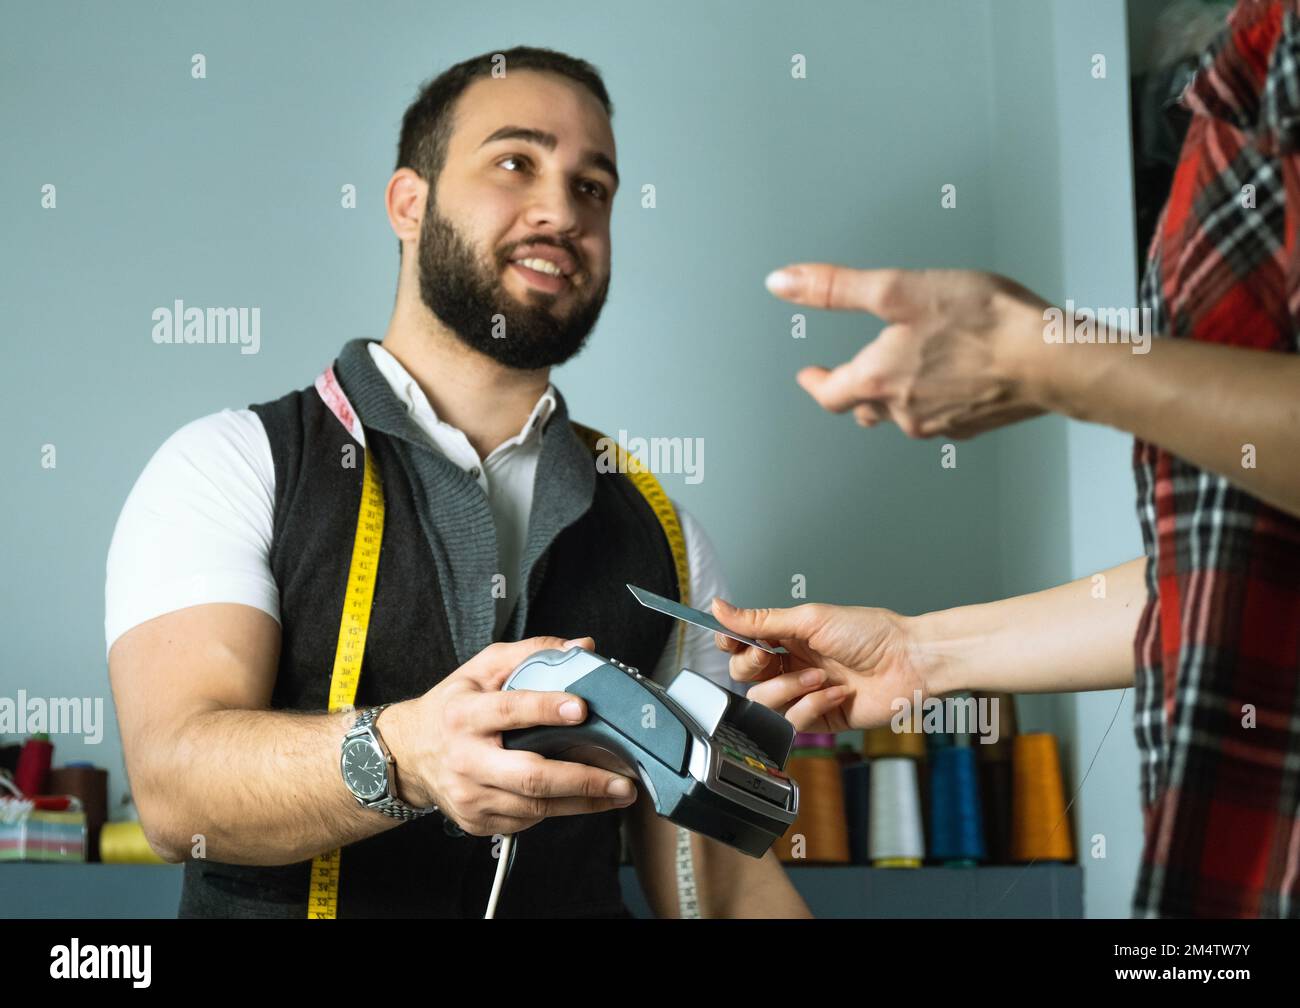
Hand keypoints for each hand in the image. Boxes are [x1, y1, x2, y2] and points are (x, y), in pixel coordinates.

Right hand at [381, 636, 637, 835]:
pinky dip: (557, 809)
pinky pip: (526, 819)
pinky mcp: (476, 820)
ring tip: (617, 792)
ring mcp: (469, 795)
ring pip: (535, 805)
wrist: (409, 753)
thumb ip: (531, 653)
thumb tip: (581, 647)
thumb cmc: (452, 707)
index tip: (582, 708)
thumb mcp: (482, 669)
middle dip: (583, 779)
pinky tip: (580, 799)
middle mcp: (465, 759)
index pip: (509, 710)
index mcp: (464, 714)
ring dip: (582, 802)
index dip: (546, 709)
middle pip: (530, 775)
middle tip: (621, 779)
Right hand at [710, 598, 935, 732]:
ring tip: (819, 676)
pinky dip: (813, 705)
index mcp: (788, 637)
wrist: (909, 662)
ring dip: (790, 688)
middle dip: (755, 667)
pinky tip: (836, 692)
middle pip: (744, 676)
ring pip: (764, 702)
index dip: (732, 646)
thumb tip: (720, 607)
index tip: (734, 641)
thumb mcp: (809, 619)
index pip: (741, 645)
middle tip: (774, 656)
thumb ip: (760, 620)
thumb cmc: (871, 633)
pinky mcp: (819, 719)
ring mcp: (804, 693)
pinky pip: (794, 721)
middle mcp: (792, 665)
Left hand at [766, 264, 1053, 437]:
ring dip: (893, 397)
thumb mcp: (897, 289)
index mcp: (879, 380)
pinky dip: (932, 399)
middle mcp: (904, 412)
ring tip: (897, 376)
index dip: (815, 382)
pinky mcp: (974, 424)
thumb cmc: (980, 321)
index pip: (829, 394)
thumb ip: (836, 288)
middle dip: (853, 389)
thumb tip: (782, 282)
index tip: (808, 375)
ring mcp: (940, 423)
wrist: (1049, 358)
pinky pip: (939, 416)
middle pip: (865, 407)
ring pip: (902, 415)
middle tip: (849, 375)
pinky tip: (947, 380)